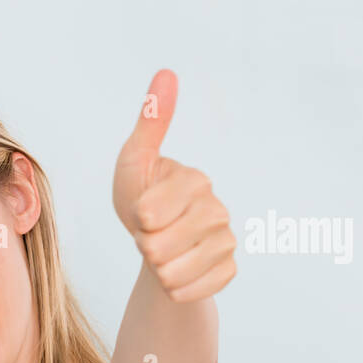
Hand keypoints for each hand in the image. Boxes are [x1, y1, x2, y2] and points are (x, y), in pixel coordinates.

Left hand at [112, 70, 236, 302]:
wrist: (155, 243)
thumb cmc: (140, 197)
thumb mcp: (135, 162)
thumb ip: (151, 122)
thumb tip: (167, 72)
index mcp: (195, 181)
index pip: (149, 213)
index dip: (136, 219)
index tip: (142, 212)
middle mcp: (217, 210)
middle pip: (158, 246)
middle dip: (142, 246)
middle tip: (150, 234)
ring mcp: (225, 241)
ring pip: (173, 271)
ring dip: (156, 268)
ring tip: (160, 252)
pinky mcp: (227, 271)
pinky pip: (192, 290)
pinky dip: (174, 289)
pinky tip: (174, 274)